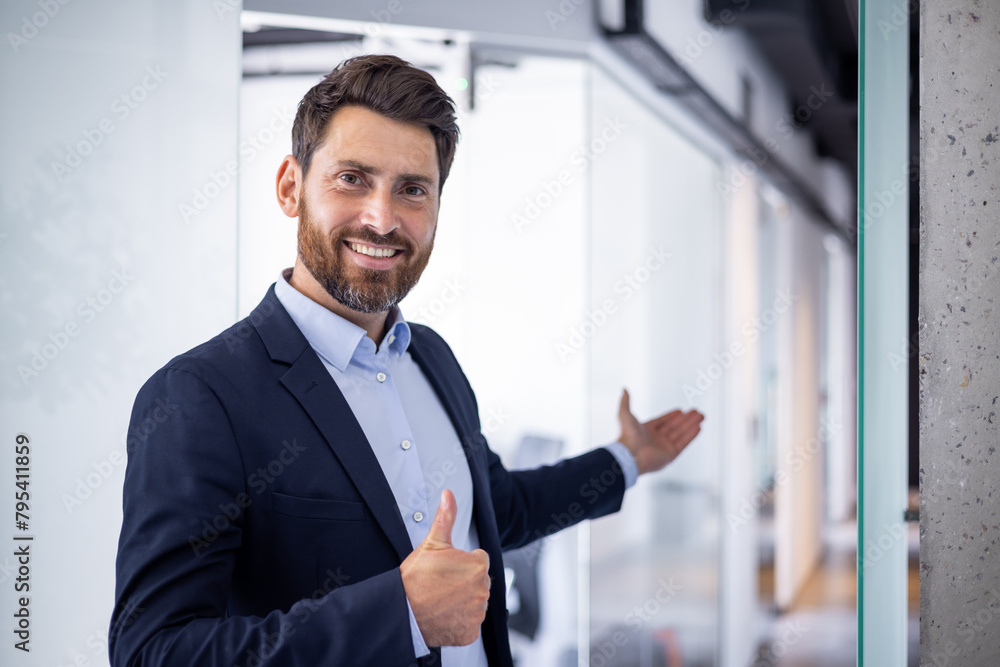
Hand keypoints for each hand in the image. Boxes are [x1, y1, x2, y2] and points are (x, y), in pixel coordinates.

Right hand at [400, 490, 490, 646]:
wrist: (402, 611)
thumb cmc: (415, 580)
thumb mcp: (431, 543)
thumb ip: (445, 517)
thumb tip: (448, 496)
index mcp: (477, 567)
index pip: (479, 560)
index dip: (462, 562)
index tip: (448, 568)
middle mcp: (482, 590)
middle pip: (479, 581)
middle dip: (465, 581)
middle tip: (443, 583)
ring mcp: (477, 613)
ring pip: (476, 602)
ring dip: (464, 601)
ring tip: (442, 598)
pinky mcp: (470, 632)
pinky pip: (471, 623)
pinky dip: (460, 620)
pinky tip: (445, 613)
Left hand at [617, 388, 703, 474]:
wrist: (630, 454)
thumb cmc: (626, 435)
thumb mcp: (624, 414)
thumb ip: (625, 402)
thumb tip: (624, 389)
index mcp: (646, 431)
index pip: (662, 422)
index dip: (671, 416)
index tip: (680, 410)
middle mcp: (656, 439)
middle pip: (674, 427)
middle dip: (686, 419)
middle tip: (696, 411)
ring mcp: (664, 447)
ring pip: (681, 433)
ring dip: (691, 424)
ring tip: (701, 416)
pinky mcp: (671, 455)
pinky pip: (684, 443)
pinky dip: (691, 435)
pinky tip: (699, 426)